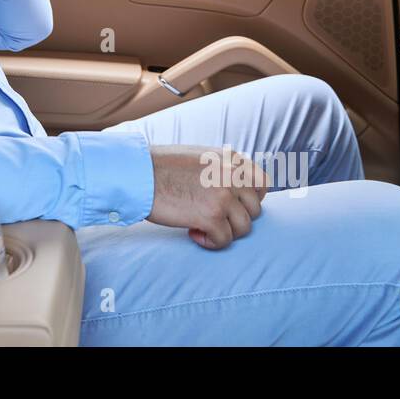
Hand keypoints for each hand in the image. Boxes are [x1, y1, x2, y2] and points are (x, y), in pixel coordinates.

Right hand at [147, 145, 270, 249]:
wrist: (138, 174)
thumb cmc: (162, 166)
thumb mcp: (201, 156)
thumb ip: (223, 169)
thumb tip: (241, 190)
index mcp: (231, 159)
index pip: (262, 184)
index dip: (250, 199)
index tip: (234, 206)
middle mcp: (232, 175)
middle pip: (255, 209)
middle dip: (236, 218)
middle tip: (213, 218)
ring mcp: (224, 196)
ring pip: (243, 227)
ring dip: (224, 231)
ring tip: (201, 225)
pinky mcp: (211, 216)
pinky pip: (224, 240)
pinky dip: (211, 242)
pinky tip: (193, 233)